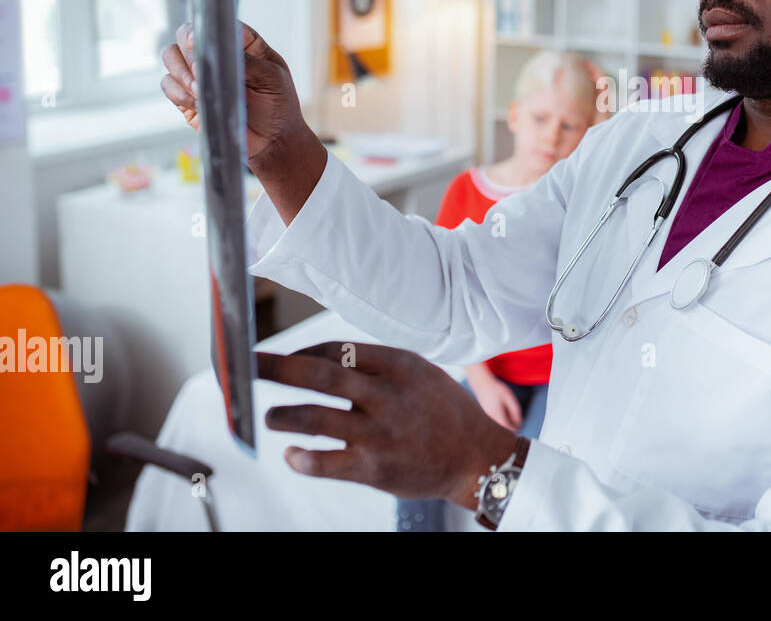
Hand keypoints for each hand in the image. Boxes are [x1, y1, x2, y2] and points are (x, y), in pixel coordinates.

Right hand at [160, 21, 308, 167]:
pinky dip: (178, 92)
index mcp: (242, 43)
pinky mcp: (188, 95)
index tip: (198, 43)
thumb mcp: (272, 79)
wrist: (271, 142)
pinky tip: (197, 102)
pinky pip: (167, 84)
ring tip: (202, 91)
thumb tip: (217, 51)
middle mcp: (217, 54)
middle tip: (202, 74)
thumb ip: (247, 62)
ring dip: (182, 73)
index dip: (203, 29)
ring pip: (170, 56)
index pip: (216, 24)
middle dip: (190, 55)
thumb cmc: (278, 106)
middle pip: (185, 35)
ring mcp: (200, 74)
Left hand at [258, 342, 518, 508]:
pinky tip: (291, 455)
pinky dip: (300, 458)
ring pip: (315, 418)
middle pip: (319, 375)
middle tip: (245, 367)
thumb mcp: (420, 373)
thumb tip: (322, 360)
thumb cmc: (444, 412)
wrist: (476, 458)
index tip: (284, 360)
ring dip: (283, 415)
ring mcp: (379, 433)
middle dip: (275, 369)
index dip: (302, 353)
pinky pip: (325, 463)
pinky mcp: (374, 469)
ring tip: (270, 416)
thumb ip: (377, 365)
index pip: (337, 350)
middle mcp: (387, 396)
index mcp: (399, 365)